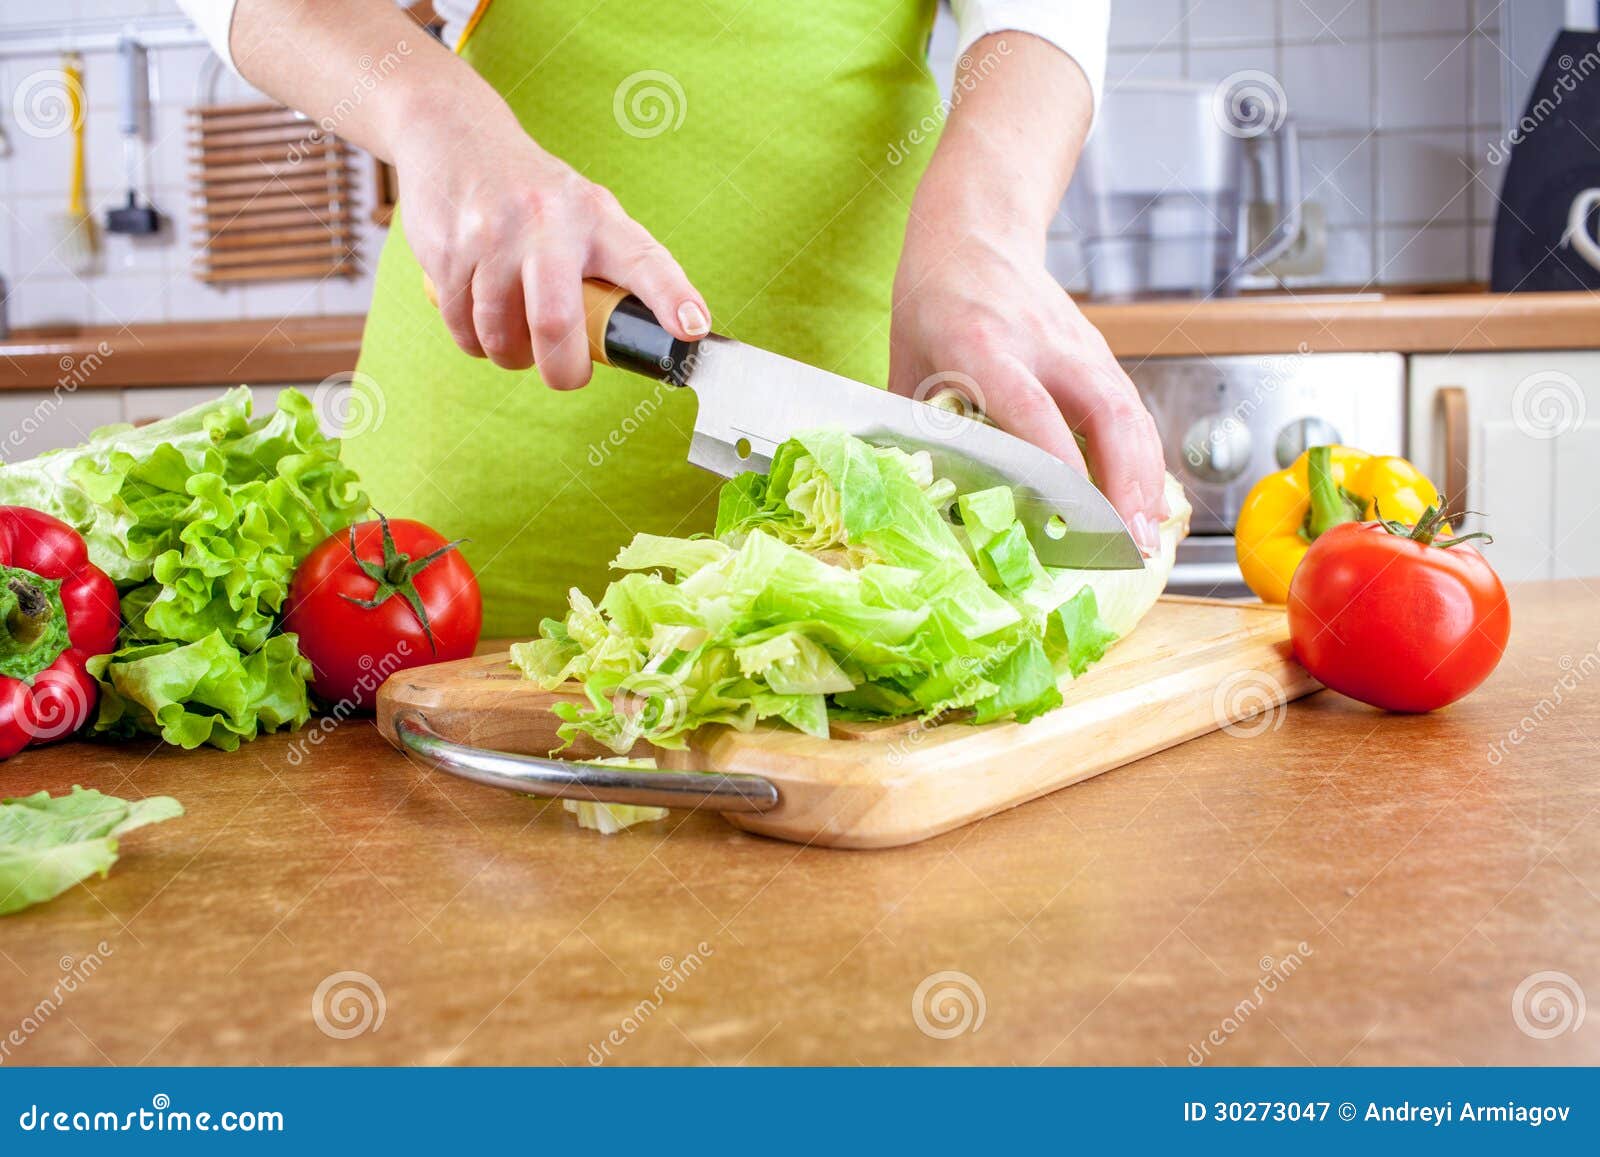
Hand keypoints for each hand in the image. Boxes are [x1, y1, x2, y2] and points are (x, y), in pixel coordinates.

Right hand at [392, 101, 709, 387]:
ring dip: (511, 357)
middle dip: (563, 371)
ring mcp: (493, 235)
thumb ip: (612, 266)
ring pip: (502, 335)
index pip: (643, 261)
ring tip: (517, 346)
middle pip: (555, 322)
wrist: (455, 136)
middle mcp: (547, 221)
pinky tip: (481, 324)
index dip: (671, 298)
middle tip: (567, 377)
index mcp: (597, 217)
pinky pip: (464, 327)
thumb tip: (643, 340)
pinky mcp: (449, 250)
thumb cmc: (535, 195)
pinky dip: (475, 341)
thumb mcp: (585, 212)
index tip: (690, 330)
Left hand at [890, 223, 1168, 552]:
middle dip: (1124, 482)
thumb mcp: (907, 365)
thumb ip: (914, 432)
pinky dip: (1144, 460)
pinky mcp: (1099, 355)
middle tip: (1130, 544)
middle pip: (1104, 411)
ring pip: (1130, 414)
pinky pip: (1131, 411)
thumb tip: (919, 502)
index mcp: (983, 345)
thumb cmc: (933, 303)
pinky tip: (1144, 502)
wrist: (973, 233)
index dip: (1058, 463)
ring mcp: (1080, 347)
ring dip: (1144, 479)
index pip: (1032, 408)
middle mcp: (1044, 344)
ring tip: (1145, 539)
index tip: (1074, 515)